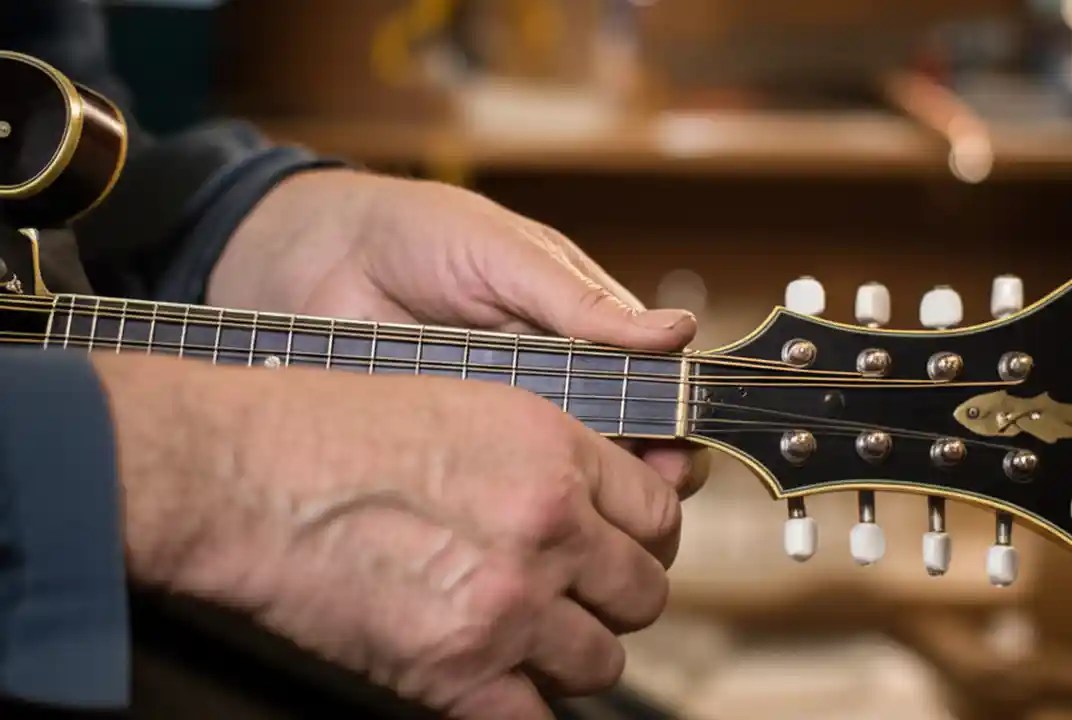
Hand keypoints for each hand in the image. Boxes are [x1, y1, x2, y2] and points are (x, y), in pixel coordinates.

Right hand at [99, 352, 681, 718]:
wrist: (241, 476)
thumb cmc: (330, 431)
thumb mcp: (466, 405)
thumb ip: (546, 458)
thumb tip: (589, 504)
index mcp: (555, 453)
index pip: (659, 512)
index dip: (644, 536)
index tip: (626, 547)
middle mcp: (547, 529)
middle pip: (644, 592)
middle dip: (615, 599)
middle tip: (579, 598)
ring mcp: (508, 606)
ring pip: (603, 662)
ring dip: (574, 656)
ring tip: (531, 641)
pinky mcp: (456, 674)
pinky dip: (524, 709)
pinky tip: (499, 687)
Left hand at [208, 169, 705, 496]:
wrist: (312, 257)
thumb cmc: (419, 234)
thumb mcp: (507, 257)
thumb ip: (583, 302)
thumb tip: (677, 330)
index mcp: (584, 331)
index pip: (657, 390)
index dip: (677, 428)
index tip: (679, 456)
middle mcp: (554, 386)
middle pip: (624, 450)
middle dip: (642, 481)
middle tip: (638, 497)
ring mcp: (504, 423)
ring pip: (565, 480)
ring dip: (583, 501)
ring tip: (580, 508)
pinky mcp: (455, 452)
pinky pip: (496, 488)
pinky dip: (513, 503)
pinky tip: (515, 510)